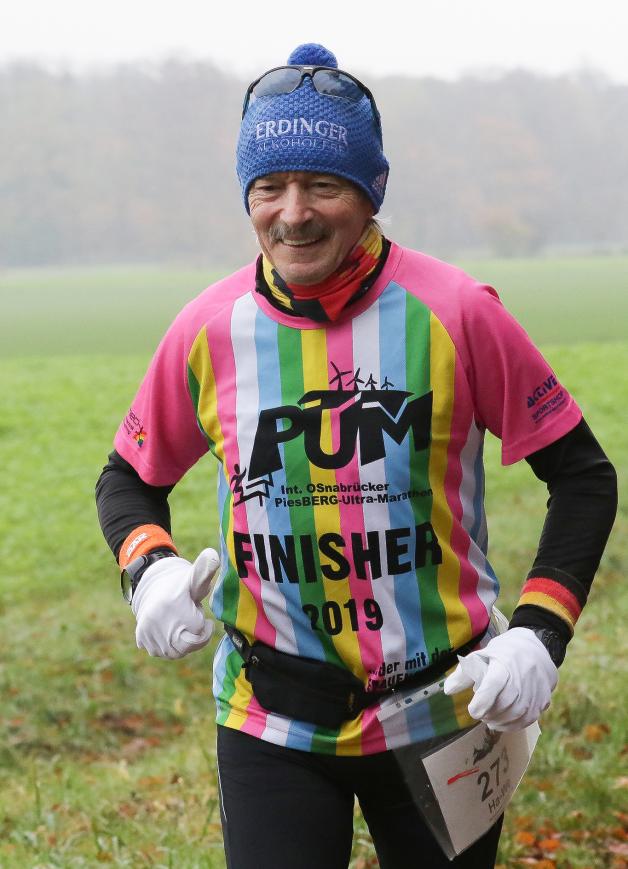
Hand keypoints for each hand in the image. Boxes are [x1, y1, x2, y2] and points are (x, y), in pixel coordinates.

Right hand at [131, 549, 219, 658]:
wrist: (154, 586)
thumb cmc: (181, 586)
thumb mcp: (195, 578)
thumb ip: (205, 570)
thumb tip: (214, 554)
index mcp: (173, 606)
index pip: (198, 636)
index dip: (205, 629)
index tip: (204, 618)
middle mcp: (156, 620)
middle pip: (185, 647)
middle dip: (192, 637)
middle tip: (191, 622)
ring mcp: (147, 631)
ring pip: (173, 653)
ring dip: (181, 643)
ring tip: (180, 625)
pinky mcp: (141, 638)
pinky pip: (160, 652)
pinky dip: (168, 646)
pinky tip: (170, 630)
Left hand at [443, 628, 557, 730]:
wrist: (535, 648)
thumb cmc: (502, 653)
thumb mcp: (480, 657)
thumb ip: (463, 674)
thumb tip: (447, 690)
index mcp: (504, 662)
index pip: (494, 683)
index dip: (483, 700)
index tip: (472, 711)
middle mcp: (522, 675)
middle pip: (505, 702)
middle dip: (490, 713)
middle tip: (480, 713)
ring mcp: (535, 688)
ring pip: (517, 713)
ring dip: (500, 721)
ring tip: (489, 719)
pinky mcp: (543, 699)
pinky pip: (528, 719)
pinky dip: (513, 725)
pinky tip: (502, 723)